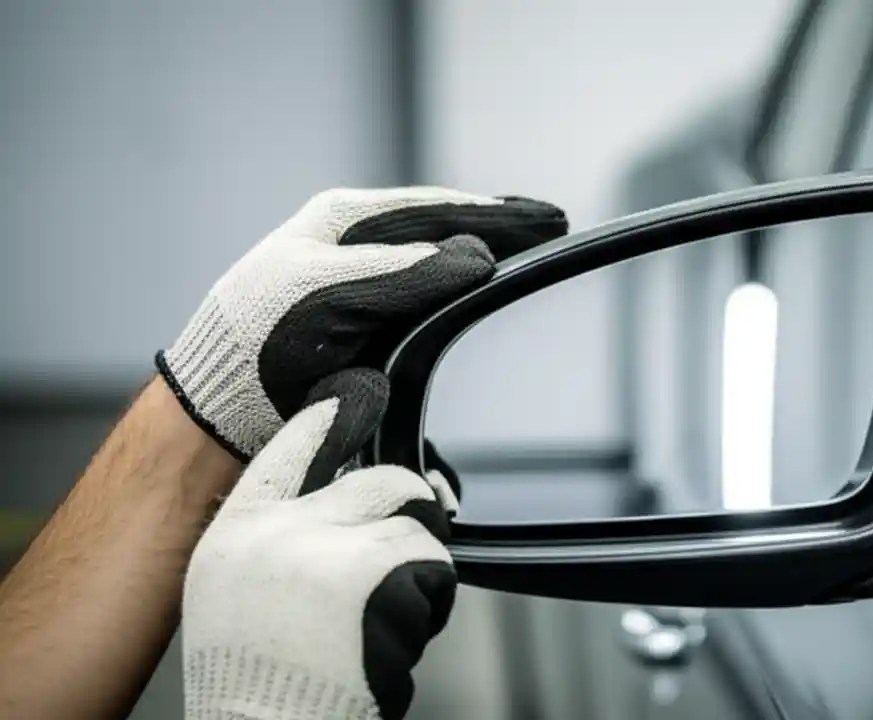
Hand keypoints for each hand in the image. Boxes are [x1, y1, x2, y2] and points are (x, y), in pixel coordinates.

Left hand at [158, 188, 567, 458]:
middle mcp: (351, 238)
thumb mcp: (330, 297)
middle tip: (550, 222)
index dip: (496, 213)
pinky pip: (421, 287)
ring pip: (433, 252)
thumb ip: (401, 273)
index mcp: (343, 219)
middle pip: (440, 223)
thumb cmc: (259, 345)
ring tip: (524, 246)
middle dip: (496, 223)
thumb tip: (475, 258)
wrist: (220, 405)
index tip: (546, 218)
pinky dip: (456, 279)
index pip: (437, 208)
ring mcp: (354, 273)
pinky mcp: (356, 314)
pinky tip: (475, 284)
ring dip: (481, 248)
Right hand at [183, 369, 458, 719]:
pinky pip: (435, 571)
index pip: (286, 454)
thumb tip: (364, 500)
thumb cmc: (259, 678)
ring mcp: (326, 549)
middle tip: (408, 555)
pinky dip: (430, 607)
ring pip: (419, 529)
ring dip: (421, 575)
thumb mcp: (239, 594)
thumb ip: (285, 540)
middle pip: (383, 482)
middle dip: (413, 514)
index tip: (355, 392)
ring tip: (382, 621)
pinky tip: (390, 643)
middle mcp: (277, 531)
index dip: (327, 419)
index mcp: (235, 535)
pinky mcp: (373, 577)